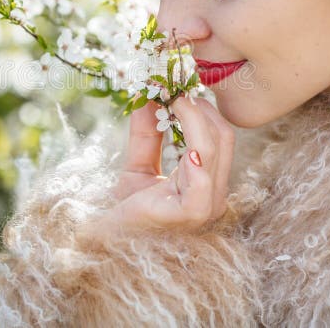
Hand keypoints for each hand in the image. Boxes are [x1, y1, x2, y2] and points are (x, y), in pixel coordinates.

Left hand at [77, 96, 234, 244]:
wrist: (106, 243)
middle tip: (173, 87)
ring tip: (171, 98)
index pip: (221, 138)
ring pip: (213, 147)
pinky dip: (193, 143)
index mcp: (207, 186)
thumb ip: (147, 133)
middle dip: (200, 107)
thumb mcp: (139, 165)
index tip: (178, 86)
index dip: (203, 108)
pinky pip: (202, 172)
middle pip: (223, 137)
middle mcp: (214, 196)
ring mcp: (206, 206)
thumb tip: (148, 95)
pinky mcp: (192, 212)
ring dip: (192, 116)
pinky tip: (176, 124)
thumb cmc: (126, 212)